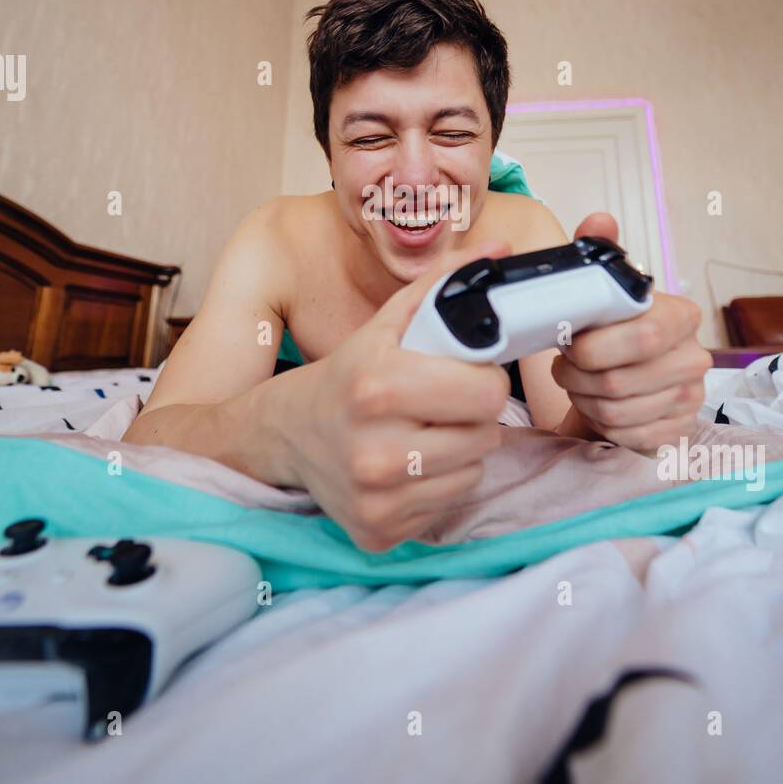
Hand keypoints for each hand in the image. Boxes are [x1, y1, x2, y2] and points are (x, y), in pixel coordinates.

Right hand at [276, 239, 512, 550]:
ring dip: (458, 451)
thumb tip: (502, 250)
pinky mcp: (377, 532)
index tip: (461, 372)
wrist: (280, 434)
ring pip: (472, 472)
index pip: (486, 392)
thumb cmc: (344, 374)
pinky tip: (405, 466)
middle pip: (486, 434)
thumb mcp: (386, 324)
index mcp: (377, 385)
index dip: (481, 378)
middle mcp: (374, 448)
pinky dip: (436, 485)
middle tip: (442, 403)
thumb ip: (444, 285)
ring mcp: (374, 497)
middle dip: (472, 415)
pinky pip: (446, 504)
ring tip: (422, 432)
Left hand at [552, 213, 712, 454]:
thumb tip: (599, 220)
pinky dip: (599, 424)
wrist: (624, 381)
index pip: (643, 335)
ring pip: (616, 410)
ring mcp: (691, 398)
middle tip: (564, 366)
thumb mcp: (604, 291)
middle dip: (578, 376)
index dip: (594, 345)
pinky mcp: (677, 431)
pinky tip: (596, 406)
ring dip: (584, 398)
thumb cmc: (612, 333)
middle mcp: (695, 358)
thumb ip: (599, 252)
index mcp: (681, 316)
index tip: (568, 342)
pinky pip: (625, 435)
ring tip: (578, 383)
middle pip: (620, 380)